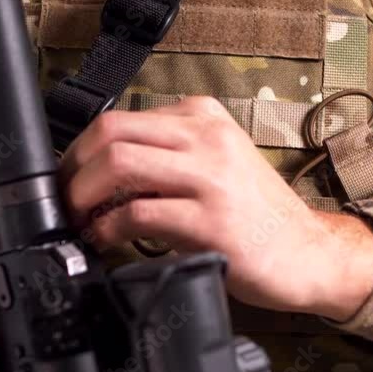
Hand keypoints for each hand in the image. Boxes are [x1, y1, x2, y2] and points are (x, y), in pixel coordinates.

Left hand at [60, 96, 372, 320]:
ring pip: (118, 164)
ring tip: (78, 219)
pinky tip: (105, 239)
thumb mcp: (216, 163)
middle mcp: (206, 137)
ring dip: (82, 196)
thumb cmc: (257, 215)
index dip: (80, 151)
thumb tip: (99, 172)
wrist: (309, 253)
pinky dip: (107, 227)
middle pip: (110, 133)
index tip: (69, 178)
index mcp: (203, 117)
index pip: (120, 118)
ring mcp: (210, 177)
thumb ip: (168, 156)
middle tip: (63, 199)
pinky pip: (137, 214)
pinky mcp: (210, 221)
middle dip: (72, 170)